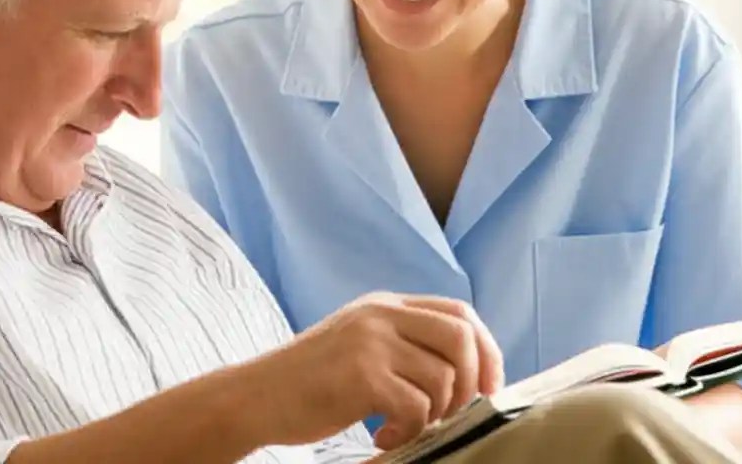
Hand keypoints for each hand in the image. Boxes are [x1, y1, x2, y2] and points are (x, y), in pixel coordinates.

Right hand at [239, 292, 503, 451]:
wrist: (254, 396)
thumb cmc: (310, 382)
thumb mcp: (358, 344)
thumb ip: (402, 343)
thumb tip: (468, 373)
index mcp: (384, 305)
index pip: (459, 313)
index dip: (486, 350)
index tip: (487, 388)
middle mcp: (380, 315)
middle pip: (461, 338)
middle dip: (473, 382)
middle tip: (455, 415)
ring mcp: (371, 341)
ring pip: (442, 380)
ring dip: (433, 416)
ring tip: (400, 428)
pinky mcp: (362, 374)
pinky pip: (417, 408)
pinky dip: (409, 432)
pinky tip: (381, 436)